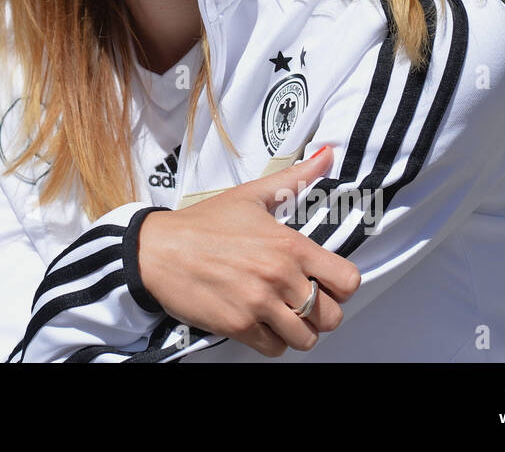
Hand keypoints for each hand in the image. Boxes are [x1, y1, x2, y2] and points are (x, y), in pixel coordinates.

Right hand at [137, 145, 361, 355]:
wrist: (157, 249)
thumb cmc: (202, 224)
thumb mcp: (251, 195)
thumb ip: (295, 178)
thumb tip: (326, 154)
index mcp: (289, 244)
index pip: (347, 281)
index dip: (341, 287)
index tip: (325, 284)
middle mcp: (278, 275)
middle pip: (331, 317)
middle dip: (320, 314)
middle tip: (301, 304)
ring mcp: (258, 303)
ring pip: (306, 339)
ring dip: (297, 331)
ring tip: (281, 316)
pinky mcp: (238, 326)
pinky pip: (275, 349)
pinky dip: (271, 341)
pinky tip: (259, 323)